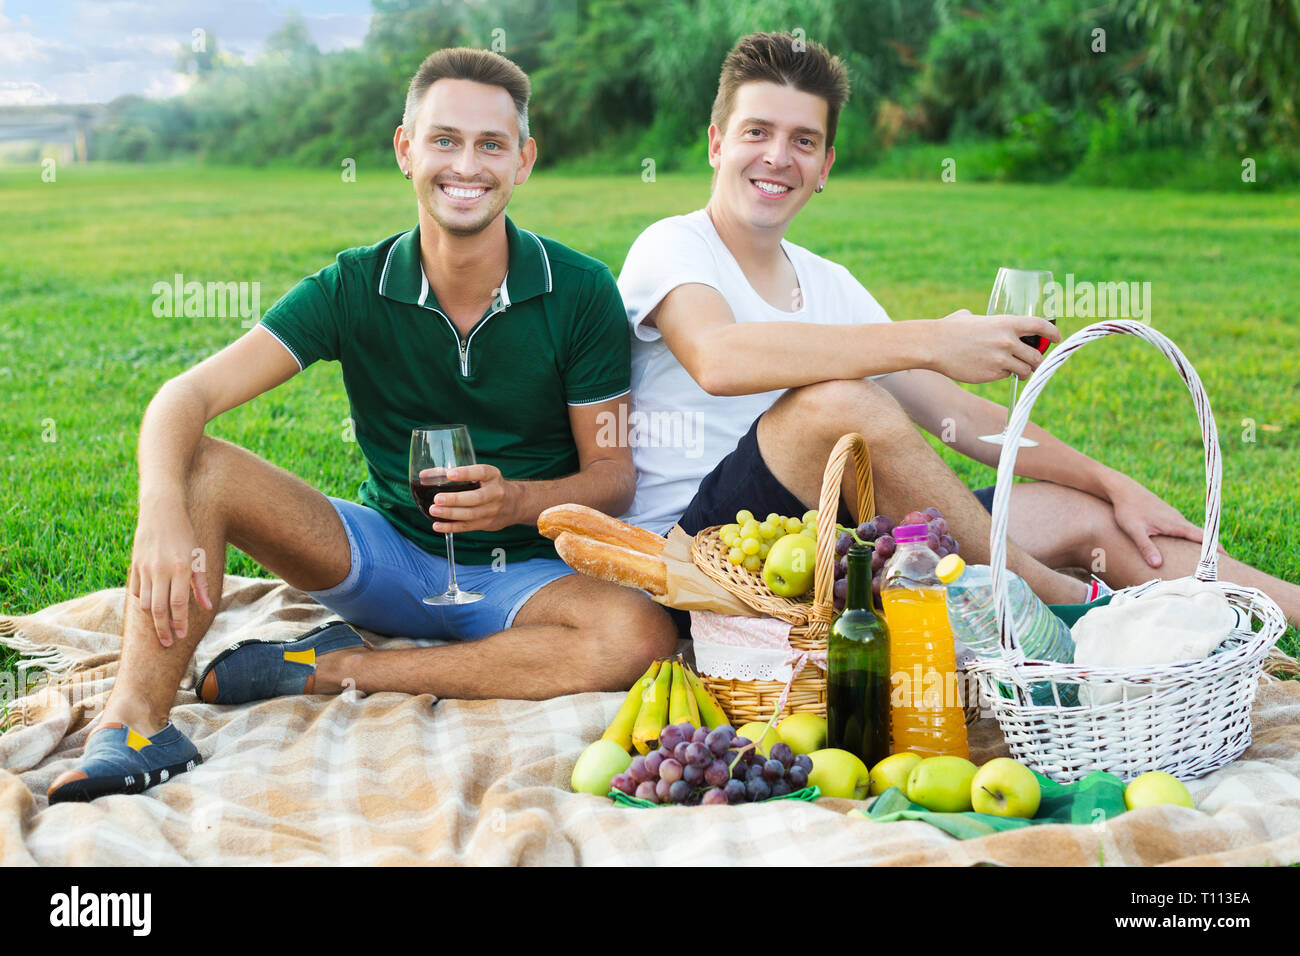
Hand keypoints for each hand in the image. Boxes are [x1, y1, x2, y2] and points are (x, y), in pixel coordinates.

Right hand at [129, 508, 212, 647]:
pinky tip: (151, 609)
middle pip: (159, 609)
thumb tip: (207, 607)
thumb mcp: (198, 557)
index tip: (182, 635)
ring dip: (152, 620)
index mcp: (180, 568)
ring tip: (160, 630)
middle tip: (167, 643)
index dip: (180, 622)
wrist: (161, 512)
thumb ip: (201, 583)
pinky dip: (143, 603)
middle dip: (163, 629)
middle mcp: (161, 570)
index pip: (178, 604)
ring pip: (145, 603)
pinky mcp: (135, 566)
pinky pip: (137, 591)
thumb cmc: (185, 535)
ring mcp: (146, 569)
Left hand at [421, 463, 517, 532]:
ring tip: (434, 511)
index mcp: (493, 476)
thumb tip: (424, 475)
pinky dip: (451, 527)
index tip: (450, 474)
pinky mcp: (487, 524)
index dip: (466, 473)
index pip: (481, 472)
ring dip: (451, 514)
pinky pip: (467, 526)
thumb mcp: (481, 475)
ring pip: (471, 514)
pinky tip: (437, 525)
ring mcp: (492, 510)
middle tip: (437, 499)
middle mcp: (496, 493)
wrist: (515, 504)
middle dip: (455, 500)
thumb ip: (455, 474)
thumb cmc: (490, 485)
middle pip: (475, 498)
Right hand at [926, 309, 1060, 383]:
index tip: (1057, 338)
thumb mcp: (970, 317)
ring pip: (1025, 370)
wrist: (934, 345)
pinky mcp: (992, 374)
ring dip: (1024, 372)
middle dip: (1037, 361)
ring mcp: (1000, 359)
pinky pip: (1006, 376)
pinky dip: (1003, 375)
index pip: (1040, 326)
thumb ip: (981, 319)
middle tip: (1033, 364)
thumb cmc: (949, 329)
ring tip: (1018, 372)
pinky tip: (992, 371)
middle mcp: (1007, 341)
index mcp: (1006, 323)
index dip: (1052, 333)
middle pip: (1036, 355)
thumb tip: (974, 318)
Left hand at [1106, 475, 1217, 568]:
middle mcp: (1178, 520)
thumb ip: (1146, 547)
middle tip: (1221, 565)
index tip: (1228, 558)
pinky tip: (1186, 547)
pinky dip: (1189, 539)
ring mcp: (1173, 517)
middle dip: (1210, 549)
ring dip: (1200, 544)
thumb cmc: (1128, 510)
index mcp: (1175, 524)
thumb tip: (1157, 565)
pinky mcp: (1166, 516)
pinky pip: (1182, 530)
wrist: (1123, 490)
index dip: (1214, 548)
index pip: (1202, 537)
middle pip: (1200, 536)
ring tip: (1207, 561)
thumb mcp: (1134, 530)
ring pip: (1191, 533)